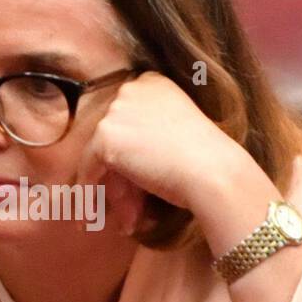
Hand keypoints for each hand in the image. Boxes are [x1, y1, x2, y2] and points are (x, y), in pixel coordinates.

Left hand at [76, 70, 274, 233]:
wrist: (213, 172)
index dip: (128, 155)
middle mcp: (131, 89)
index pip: (126, 120)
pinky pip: (88, 169)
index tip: (131, 181)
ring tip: (123, 218)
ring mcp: (116, 111)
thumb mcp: (176, 134)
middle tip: (130, 208)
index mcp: (152, 83)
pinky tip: (93, 216)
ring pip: (101, 156)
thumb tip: (118, 161)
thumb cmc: (207, 161)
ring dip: (112, 189)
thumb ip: (147, 136)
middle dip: (120, 177)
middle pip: (112, 138)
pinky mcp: (105, 137)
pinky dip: (90, 193)